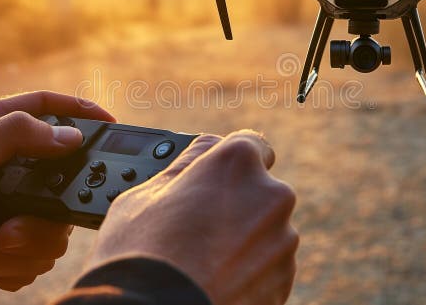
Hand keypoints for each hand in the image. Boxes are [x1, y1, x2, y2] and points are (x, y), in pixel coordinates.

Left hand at [0, 91, 114, 298]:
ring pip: (55, 222)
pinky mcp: (11, 235)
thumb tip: (68, 135)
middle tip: (18, 222)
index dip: (81, 111)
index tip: (112, 123)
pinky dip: (17, 262)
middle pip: (63, 175)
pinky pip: (40, 251)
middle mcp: (6, 162)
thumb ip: (14, 135)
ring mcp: (12, 200)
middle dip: (50, 209)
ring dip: (28, 242)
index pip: (46, 105)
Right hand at [90, 131, 298, 304]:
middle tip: (198, 228)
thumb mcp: (144, 194)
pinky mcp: (284, 280)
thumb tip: (200, 152)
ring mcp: (283, 241)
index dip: (229, 162)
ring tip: (203, 262)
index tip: (213, 179)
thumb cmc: (141, 253)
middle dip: (235, 204)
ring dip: (244, 240)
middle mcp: (271, 195)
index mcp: (237, 163)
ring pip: (265, 230)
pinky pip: (269, 266)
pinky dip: (250, 272)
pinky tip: (216, 281)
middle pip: (258, 190)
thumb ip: (183, 166)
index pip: (249, 144)